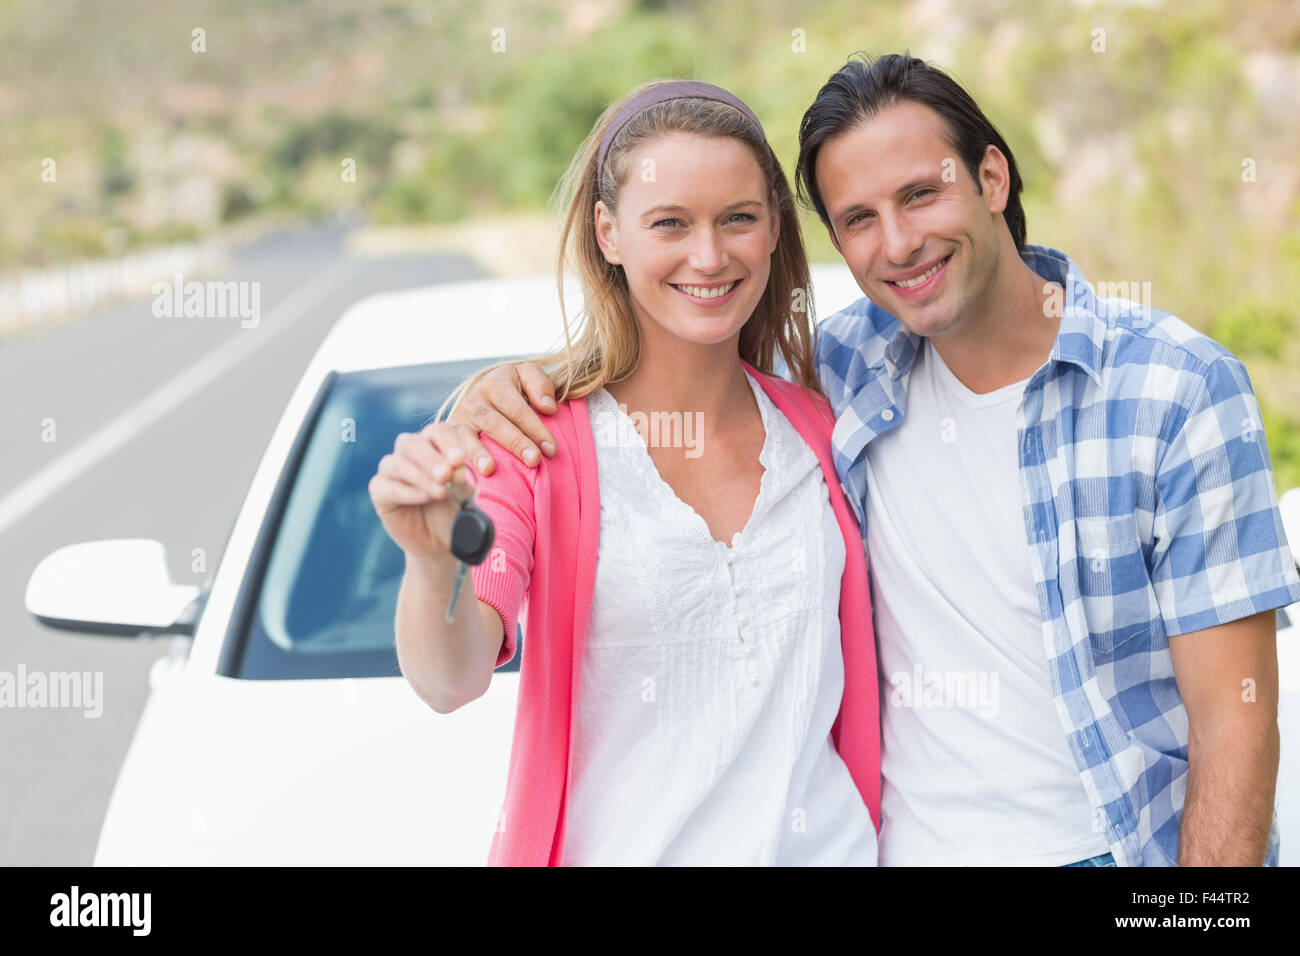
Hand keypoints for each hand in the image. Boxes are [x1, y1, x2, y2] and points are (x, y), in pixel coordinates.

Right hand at [368, 423, 477, 560]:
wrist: (442, 537)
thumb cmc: (454, 508)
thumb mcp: (463, 491)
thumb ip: (458, 477)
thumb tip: (454, 468)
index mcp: (434, 444)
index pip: (438, 431)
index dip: (448, 443)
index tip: (460, 459)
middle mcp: (409, 452)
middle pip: (412, 443)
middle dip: (432, 459)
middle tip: (448, 475)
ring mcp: (391, 470)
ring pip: (396, 462)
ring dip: (420, 476)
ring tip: (441, 492)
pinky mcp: (380, 491)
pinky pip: (387, 486)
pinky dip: (408, 492)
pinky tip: (425, 498)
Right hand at [448, 361, 558, 472]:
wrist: (484, 393)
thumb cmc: (514, 389)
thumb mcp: (527, 376)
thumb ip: (541, 385)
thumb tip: (547, 408)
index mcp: (494, 384)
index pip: (517, 409)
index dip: (535, 428)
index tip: (551, 449)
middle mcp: (473, 400)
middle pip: (495, 423)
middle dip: (516, 442)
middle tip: (534, 460)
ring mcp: (458, 419)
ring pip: (468, 436)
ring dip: (479, 454)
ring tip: (490, 469)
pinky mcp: (449, 435)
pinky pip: (453, 449)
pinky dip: (462, 462)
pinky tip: (470, 476)